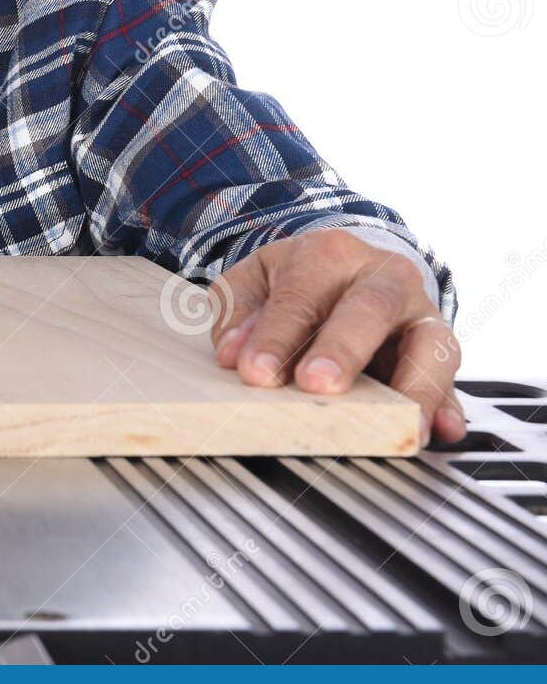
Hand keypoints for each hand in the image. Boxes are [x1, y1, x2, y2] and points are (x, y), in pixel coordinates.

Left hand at [209, 231, 463, 446]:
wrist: (351, 265)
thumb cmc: (296, 280)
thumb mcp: (255, 280)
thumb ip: (238, 311)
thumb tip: (233, 352)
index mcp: (329, 254)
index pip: (300, 296)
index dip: (277, 336)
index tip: (255, 373)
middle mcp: (384, 277)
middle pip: (368, 309)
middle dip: (342, 350)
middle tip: (318, 385)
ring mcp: (419, 312)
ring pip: (428, 343)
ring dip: (413, 385)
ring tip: (398, 423)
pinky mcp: (440, 348)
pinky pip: (450, 378)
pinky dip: (448, 404)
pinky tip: (441, 429)